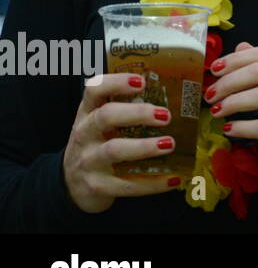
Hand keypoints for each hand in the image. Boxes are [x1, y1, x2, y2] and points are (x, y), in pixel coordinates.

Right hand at [62, 73, 184, 212]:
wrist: (71, 185)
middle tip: (165, 115)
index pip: (94, 90)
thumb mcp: (101, 124)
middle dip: (137, 113)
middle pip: (106, 117)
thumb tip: (176, 95)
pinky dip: (152, 183)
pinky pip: (126, 185)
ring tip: (169, 144)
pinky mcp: (97, 186)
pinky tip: (174, 179)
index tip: (141, 81)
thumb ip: (126, 108)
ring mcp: (88, 161)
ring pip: (114, 150)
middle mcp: (84, 134)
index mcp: (88, 113)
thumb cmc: (96, 145)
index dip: (116, 83)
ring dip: (144, 147)